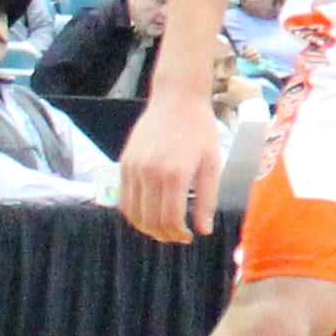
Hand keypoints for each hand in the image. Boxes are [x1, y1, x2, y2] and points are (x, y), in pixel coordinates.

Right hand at [118, 88, 224, 241]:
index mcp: (174, 174)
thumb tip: (204, 230)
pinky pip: (124, 199)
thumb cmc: (199, 129)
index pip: (170, 219)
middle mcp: (149, 174)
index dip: (178, 234)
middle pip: (150, 220)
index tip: (187, 237)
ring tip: (162, 229)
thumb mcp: (212, 162)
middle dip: (163, 235)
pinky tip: (147, 214)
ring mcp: (133, 169)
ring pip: (133, 213)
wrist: (176, 99)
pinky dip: (134, 213)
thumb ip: (207, 198)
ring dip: (146, 228)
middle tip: (176, 236)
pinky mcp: (124, 164)